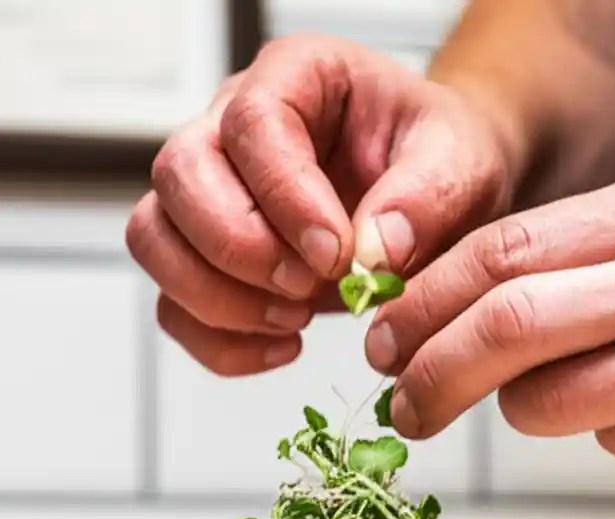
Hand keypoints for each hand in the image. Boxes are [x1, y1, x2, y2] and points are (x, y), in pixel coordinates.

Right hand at [126, 35, 516, 376]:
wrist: (434, 195)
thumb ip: (426, 197)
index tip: (335, 253)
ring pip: (154, 238)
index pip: (253, 122)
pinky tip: (285, 345)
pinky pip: (172, 304)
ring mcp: (205, 191)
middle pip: (178, 174)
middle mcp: (230, 126)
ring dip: (214, 297)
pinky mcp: (203, 256)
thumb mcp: (461, 163)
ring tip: (294, 318)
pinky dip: (218, 341)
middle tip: (306, 288)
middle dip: (237, 246)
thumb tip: (373, 251)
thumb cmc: (437, 160)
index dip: (283, 194)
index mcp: (295, 77)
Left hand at [366, 166, 614, 478]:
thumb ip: (586, 252)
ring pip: (557, 402)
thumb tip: (466, 298)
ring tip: (543, 397)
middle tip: (402, 397)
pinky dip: (614, 437)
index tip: (386, 330)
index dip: (426, 297)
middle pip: (512, 324)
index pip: (506, 248)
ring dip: (523, 410)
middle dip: (433, 369)